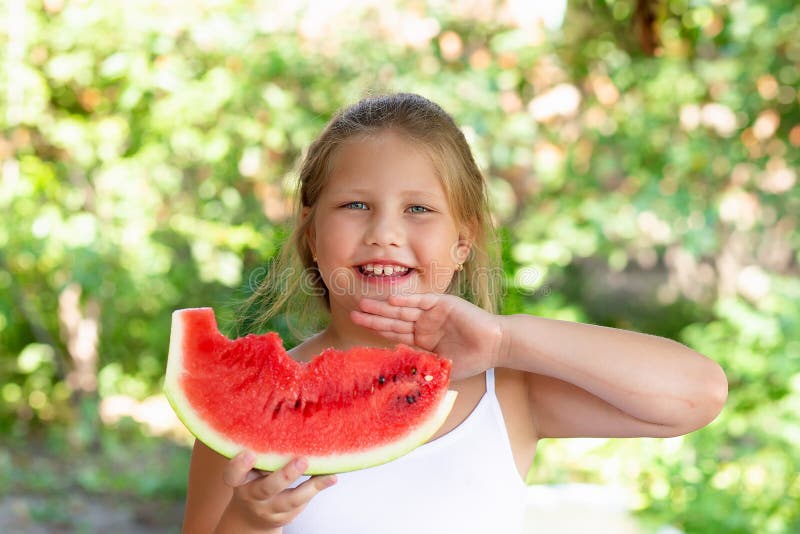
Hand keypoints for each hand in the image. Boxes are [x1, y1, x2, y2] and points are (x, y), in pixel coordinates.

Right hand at [216, 451, 336, 532]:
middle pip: (266, 488)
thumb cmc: (254, 478)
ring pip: (290, 500)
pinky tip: (331, 478)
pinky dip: (317, 488)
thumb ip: (261, 453)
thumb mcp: (250, 468)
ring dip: (309, 486)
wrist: (253, 515)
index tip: (250, 454)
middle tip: (302, 461)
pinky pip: (302, 503)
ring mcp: (269, 509)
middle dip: (285, 475)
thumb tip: (284, 417)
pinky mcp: (286, 516)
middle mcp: (252, 496)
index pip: (232, 475)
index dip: (239, 466)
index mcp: (240, 480)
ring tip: (327, 474)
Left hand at [351, 293, 504, 380]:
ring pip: (402, 310)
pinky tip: (390, 300)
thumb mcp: (442, 368)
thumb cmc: (473, 360)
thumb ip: (422, 368)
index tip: (359, 331)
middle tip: (353, 314)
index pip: (395, 334)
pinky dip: (406, 301)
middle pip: (393, 321)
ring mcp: (432, 313)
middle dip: (373, 318)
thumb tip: (399, 378)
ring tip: (364, 304)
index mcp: (423, 339)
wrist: (495, 346)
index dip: (377, 332)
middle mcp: (424, 324)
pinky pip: (421, 301)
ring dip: (383, 307)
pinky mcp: (443, 303)